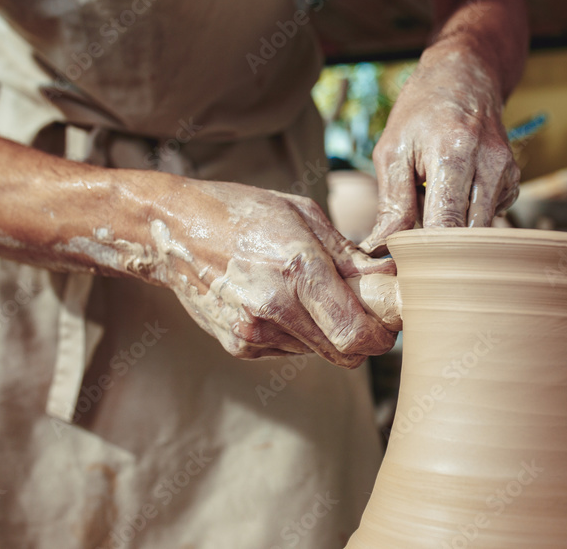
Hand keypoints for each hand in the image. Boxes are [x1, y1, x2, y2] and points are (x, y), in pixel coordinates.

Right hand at [148, 180, 397, 367]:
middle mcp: (274, 308)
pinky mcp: (239, 346)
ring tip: (310, 294)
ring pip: (320, 353)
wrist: (174, 231)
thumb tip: (391, 282)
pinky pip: (290, 349)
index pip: (357, 333)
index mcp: (298, 269)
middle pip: (345, 353)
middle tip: (365, 311)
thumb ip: (350, 257)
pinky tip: (280, 301)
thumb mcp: (304, 216)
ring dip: (329, 333)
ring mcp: (253, 332)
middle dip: (364, 338)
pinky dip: (299, 333)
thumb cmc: (244, 213)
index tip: (389, 319)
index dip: (382, 333)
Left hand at [360, 51, 519, 254]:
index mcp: (453, 154)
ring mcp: (508, 172)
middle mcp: (489, 164)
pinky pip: (491, 216)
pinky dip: (469, 215)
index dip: (425, 251)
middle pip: (468, 235)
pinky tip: (455, 191)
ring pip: (481, 230)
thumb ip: (391, 204)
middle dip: (440, 244)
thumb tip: (380, 250)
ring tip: (433, 200)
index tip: (404, 258)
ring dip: (455, 228)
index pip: (446, 226)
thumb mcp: (392, 150)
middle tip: (415, 232)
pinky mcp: (515, 180)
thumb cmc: (421, 111)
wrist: (464, 76)